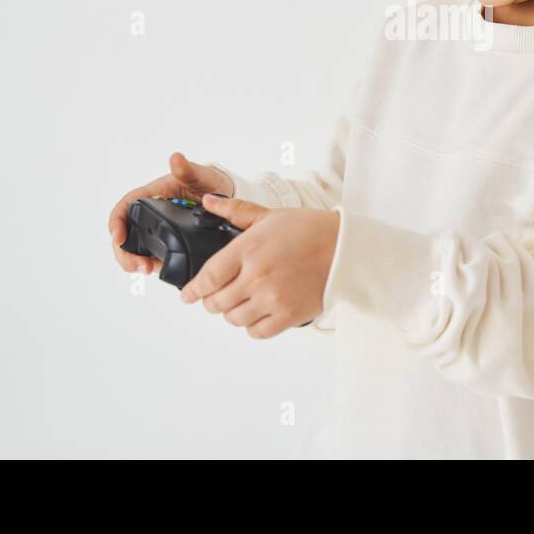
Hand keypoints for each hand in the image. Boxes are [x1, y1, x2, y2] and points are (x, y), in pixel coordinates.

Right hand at [108, 153, 234, 274]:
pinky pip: (153, 256)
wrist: (225, 196)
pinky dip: (152, 264)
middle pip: (125, 235)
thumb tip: (176, 158)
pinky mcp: (167, 242)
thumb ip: (187, 169)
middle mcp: (149, 214)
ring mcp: (157, 230)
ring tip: (148, 270)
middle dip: (125, 253)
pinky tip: (159, 270)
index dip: (116, 223)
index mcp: (150, 196)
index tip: (119, 238)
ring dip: (136, 262)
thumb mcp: (200, 175)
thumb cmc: (208, 181)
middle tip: (138, 266)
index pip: (124, 209)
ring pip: (136, 249)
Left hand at [180, 196, 339, 338]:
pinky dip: (252, 325)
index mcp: (249, 249)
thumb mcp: (270, 216)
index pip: (208, 277)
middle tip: (217, 296)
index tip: (187, 295)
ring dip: (233, 313)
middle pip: (217, 302)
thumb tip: (209, 202)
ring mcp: (272, 299)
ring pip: (234, 319)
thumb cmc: (310, 230)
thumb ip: (236, 210)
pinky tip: (257, 313)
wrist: (345, 249)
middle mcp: (257, 277)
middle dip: (212, 301)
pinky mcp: (288, 316)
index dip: (194, 290)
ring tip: (241, 302)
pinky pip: (257, 331)